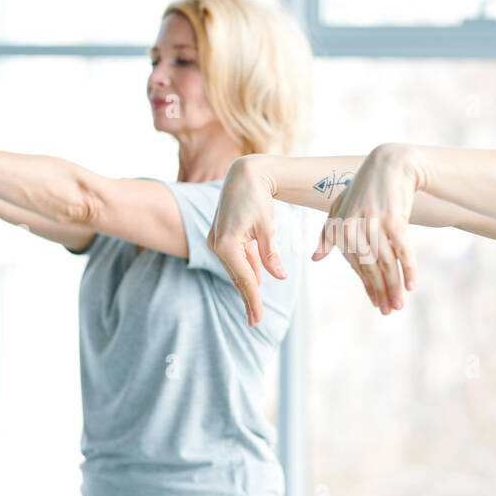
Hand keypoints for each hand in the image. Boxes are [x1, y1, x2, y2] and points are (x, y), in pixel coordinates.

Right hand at [207, 156, 286, 327]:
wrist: (245, 174)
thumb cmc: (257, 197)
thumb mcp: (267, 228)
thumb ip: (271, 255)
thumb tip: (279, 277)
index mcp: (226, 244)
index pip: (244, 279)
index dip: (252, 301)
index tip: (258, 319)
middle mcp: (216, 244)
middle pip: (237, 277)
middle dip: (248, 298)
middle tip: (256, 321)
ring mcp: (215, 240)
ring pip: (235, 268)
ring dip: (247, 285)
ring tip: (255, 307)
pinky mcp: (219, 235)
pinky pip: (235, 258)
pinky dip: (246, 269)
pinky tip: (254, 281)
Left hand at [312, 143, 419, 314]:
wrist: (390, 165)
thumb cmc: (365, 189)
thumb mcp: (340, 208)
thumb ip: (328, 234)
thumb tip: (315, 259)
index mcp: (340, 229)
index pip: (356, 265)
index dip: (367, 286)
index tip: (376, 303)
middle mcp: (355, 228)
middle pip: (370, 268)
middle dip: (380, 292)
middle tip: (388, 311)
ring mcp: (375, 224)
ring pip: (385, 263)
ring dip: (394, 286)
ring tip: (399, 305)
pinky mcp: (394, 220)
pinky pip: (402, 250)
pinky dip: (408, 269)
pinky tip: (412, 285)